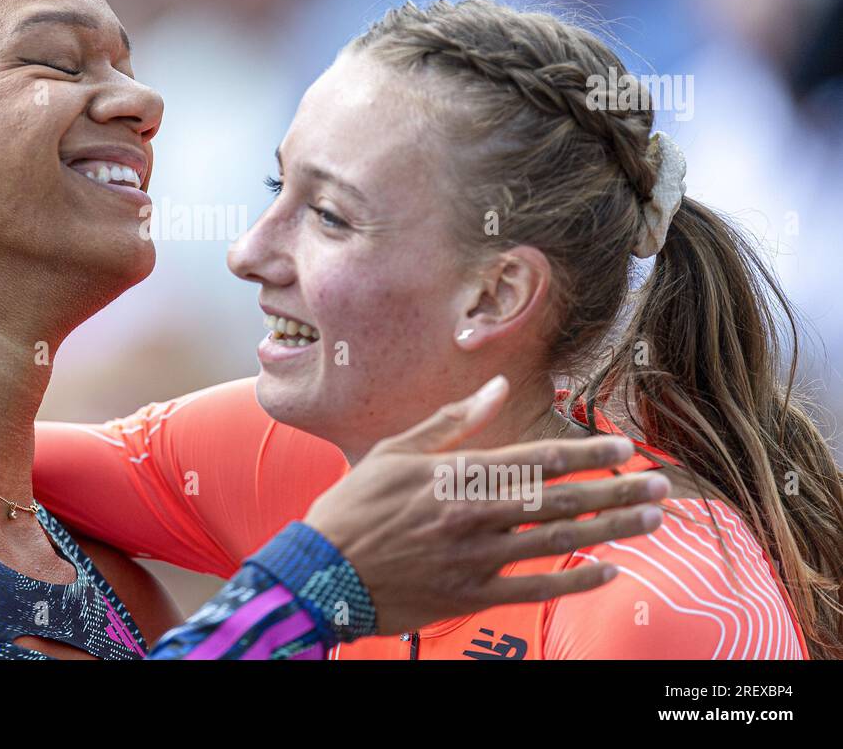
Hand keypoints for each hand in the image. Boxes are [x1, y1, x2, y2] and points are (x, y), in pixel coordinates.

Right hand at [304, 376, 668, 634]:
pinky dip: (577, 581)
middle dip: (616, 491)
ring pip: (559, 543)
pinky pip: (537, 588)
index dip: (585, 452)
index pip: (537, 460)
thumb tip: (495, 387)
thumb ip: (450, 422)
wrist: (321, 574)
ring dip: (611, 530)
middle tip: (661, 486)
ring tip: (650, 520)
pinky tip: (610, 571)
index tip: (624, 446)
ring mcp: (477, 560)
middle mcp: (475, 516)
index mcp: (457, 476)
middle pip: (561, 501)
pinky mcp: (472, 596)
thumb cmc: (354, 507)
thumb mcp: (394, 452)